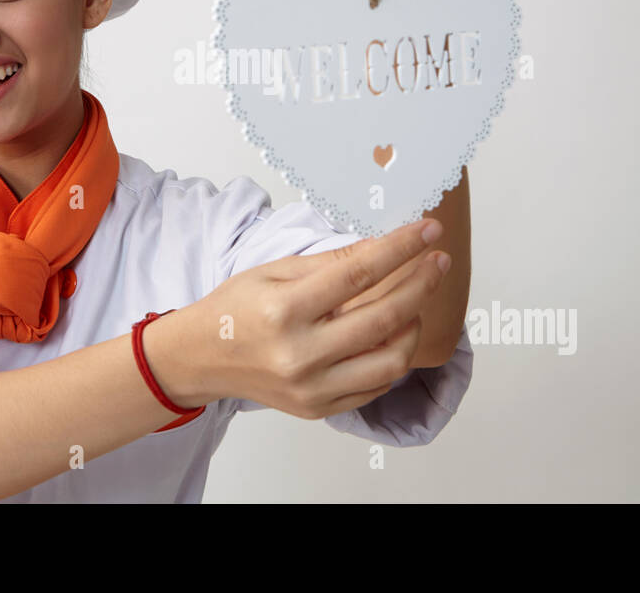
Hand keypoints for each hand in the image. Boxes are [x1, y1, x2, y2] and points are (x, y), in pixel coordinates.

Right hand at [189, 218, 445, 419]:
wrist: (201, 358)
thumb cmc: (236, 309)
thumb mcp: (275, 271)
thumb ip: (332, 262)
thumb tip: (383, 245)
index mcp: (285, 311)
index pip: (358, 274)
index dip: (400, 249)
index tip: (428, 230)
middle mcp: (300, 354)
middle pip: (384, 318)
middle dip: (421, 284)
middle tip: (438, 261)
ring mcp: (312, 387)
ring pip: (391, 361)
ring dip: (413, 326)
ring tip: (413, 303)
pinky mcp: (319, 408)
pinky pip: (376, 385)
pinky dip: (392, 357)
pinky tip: (392, 333)